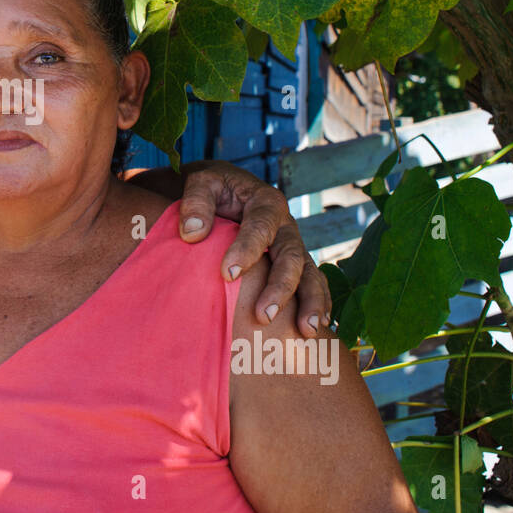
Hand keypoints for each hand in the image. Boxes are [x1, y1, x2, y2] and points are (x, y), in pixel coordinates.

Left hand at [177, 160, 329, 336]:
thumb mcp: (202, 181)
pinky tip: (314, 329)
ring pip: (309, 273)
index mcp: (265, 202)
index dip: (246, 250)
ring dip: (310, 302)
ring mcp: (293, 245)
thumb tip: (192, 233)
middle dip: (280, 287)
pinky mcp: (295, 262)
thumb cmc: (213, 188)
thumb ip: (196, 202)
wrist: (226, 188)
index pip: (260, 227)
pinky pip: (314, 282)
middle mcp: (285, 225)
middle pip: (290, 256)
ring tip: (306, 331)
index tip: (227, 275)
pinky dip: (320, 303)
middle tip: (265, 315)